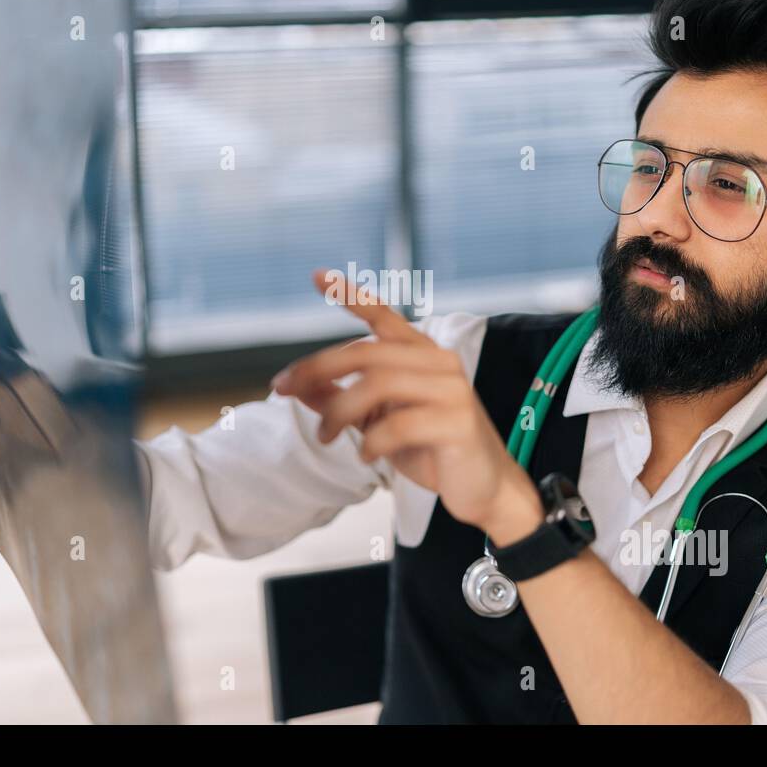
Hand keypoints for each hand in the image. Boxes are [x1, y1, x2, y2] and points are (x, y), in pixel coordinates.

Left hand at [271, 269, 542, 539]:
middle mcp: (439, 363)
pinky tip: (365, 455)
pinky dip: (371, 441)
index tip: (318, 276)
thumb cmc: (431, 450)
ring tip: (325, 436)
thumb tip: (298, 386)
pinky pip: (399, 424)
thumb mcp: (378, 423)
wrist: (485, 490)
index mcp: (421, 355)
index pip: (384, 316)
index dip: (352, 295)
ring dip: (339, 411)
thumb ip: (342, 401)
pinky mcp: (458, 423)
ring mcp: (452, 390)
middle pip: (366, 353)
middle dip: (317, 368)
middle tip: (281, 389)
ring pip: (378, 385)